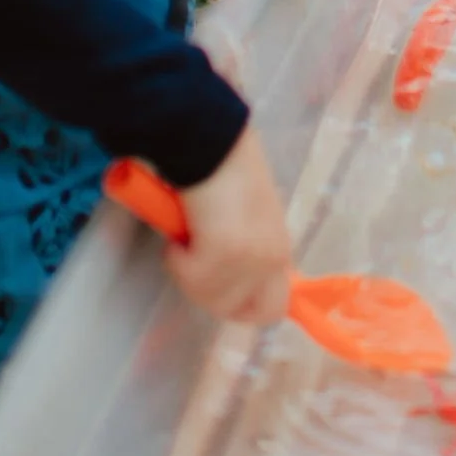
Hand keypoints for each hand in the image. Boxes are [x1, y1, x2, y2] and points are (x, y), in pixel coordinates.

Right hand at [170, 123, 291, 322]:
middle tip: (194, 271)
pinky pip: (189, 278)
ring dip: (189, 275)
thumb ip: (249, 247)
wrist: (213, 144)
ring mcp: (250, 260)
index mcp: (280, 247)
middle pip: (245, 312)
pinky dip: (175, 259)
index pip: (273, 306)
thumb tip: (231, 276)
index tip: (215, 291)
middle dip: (214, 299)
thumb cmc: (227, 170)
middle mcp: (272, 259)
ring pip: (211, 299)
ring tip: (184, 241)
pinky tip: (178, 233)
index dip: (242, 306)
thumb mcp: (251, 216)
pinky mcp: (222, 255)